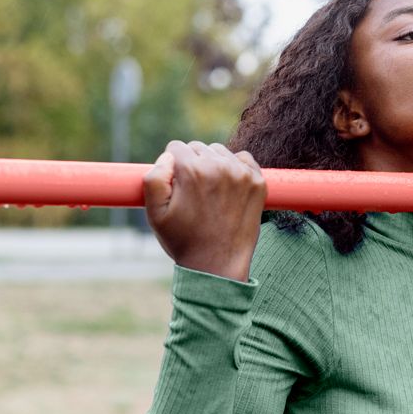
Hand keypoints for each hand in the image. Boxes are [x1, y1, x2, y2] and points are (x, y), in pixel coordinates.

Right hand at [143, 141, 266, 281]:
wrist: (218, 266)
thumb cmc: (184, 241)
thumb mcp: (155, 213)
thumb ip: (154, 178)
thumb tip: (168, 157)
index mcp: (192, 170)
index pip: (176, 148)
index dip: (172, 167)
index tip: (177, 187)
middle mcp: (219, 166)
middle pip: (198, 148)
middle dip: (192, 164)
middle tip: (193, 194)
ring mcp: (242, 174)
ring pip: (220, 152)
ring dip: (213, 165)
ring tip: (210, 193)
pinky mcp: (258, 182)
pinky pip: (244, 159)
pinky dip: (236, 168)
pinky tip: (228, 190)